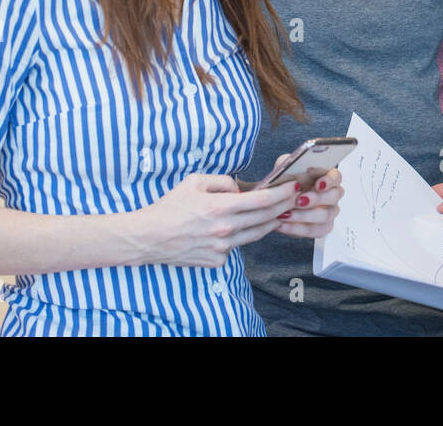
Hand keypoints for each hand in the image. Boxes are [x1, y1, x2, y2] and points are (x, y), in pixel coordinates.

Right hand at [131, 173, 298, 267]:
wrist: (148, 237)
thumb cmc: (170, 207)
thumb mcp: (194, 181)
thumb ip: (223, 181)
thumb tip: (240, 189)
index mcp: (221, 207)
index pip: (262, 200)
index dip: (282, 193)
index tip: (293, 187)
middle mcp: (225, 229)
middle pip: (266, 218)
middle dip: (284, 207)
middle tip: (294, 199)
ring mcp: (222, 248)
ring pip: (256, 235)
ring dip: (270, 223)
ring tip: (277, 213)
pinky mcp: (217, 262)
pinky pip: (236, 247)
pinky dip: (241, 237)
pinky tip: (238, 229)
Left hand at [273, 165, 343, 239]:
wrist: (278, 203)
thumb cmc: (286, 184)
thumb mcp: (284, 169)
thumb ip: (288, 164)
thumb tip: (291, 165)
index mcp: (327, 178)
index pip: (336, 176)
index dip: (329, 180)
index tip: (319, 183)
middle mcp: (332, 195)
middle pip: (333, 196)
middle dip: (316, 199)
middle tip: (299, 200)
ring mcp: (329, 212)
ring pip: (325, 215)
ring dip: (304, 215)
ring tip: (286, 214)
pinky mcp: (321, 228)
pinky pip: (315, 231)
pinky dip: (297, 229)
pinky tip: (284, 225)